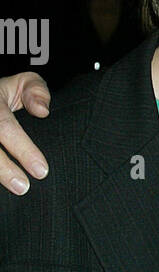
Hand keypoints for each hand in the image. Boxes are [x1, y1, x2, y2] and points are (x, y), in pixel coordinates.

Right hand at [0, 71, 51, 193]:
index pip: (5, 127)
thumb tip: (42, 111)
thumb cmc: (6, 93)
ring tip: (16, 190)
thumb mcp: (23, 82)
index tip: (41, 170)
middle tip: (24, 187)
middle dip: (4, 169)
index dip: (23, 149)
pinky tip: (2, 190)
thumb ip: (36, 91)